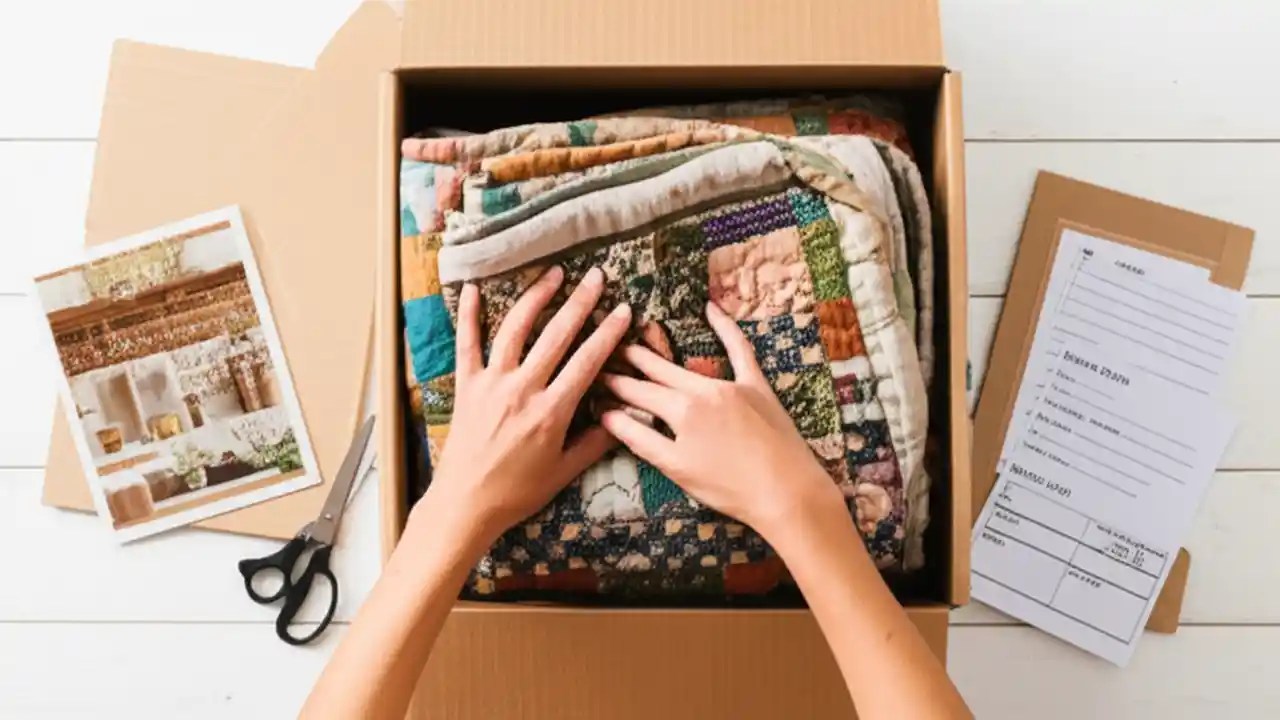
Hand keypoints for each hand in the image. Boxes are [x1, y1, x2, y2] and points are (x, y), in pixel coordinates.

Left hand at [419, 265, 631, 542]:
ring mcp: (491, 384)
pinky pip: (467, 344)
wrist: (465, 505)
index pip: (587, 362)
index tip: (623, 310)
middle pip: (556, 336)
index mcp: (551, 412)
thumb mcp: (563, 472)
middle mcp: (522, 390)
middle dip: (579, 303)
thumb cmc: (517, 493)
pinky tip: (472, 288)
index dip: (607, 333)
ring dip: (536, 298)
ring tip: (553, 274)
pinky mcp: (466, 386)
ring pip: (515, 329)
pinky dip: (468, 315)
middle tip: (596, 278)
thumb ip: (595, 442)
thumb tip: (624, 417)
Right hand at [600, 302, 844, 541]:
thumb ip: (640, 439)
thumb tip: (608, 416)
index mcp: (680, 411)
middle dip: (631, 363)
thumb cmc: (729, 488)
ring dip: (661, 353)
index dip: (614, 386)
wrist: (787, 491)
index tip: (595, 377)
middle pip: (658, 373)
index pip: (637, 393)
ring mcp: (731, 385)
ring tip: (640, 340)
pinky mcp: (756, 386)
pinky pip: (740, 350)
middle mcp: (702, 390)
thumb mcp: (676, 468)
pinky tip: (711, 308)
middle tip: (609, 350)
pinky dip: (726, 327)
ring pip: (688, 364)